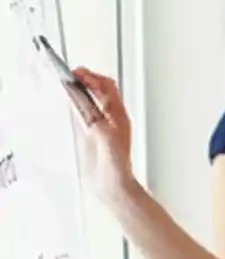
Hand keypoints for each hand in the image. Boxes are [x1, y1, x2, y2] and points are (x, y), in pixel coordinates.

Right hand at [70, 68, 135, 198]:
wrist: (115, 185)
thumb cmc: (116, 166)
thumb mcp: (105, 140)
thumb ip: (95, 121)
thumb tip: (85, 105)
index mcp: (119, 116)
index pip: (107, 88)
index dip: (93, 78)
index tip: (77, 73)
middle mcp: (114, 118)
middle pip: (103, 90)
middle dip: (89, 79)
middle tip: (72, 74)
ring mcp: (106, 125)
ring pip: (96, 100)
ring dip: (85, 89)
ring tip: (71, 82)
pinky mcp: (97, 134)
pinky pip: (89, 112)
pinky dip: (81, 103)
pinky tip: (73, 103)